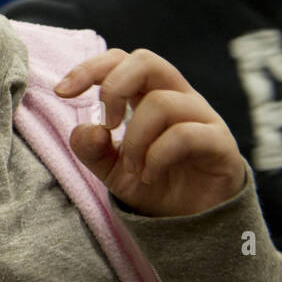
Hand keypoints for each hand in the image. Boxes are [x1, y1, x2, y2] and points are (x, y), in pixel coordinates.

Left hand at [55, 47, 246, 216]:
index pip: (121, 60)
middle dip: (114, 89)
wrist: (191, 222)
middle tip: (108, 124)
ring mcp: (202, 117)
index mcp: (147, 95)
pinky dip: (158, 156)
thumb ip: (90, 148)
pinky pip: (185, 134)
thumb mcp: (109, 168)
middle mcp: (177, 97)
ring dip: (136, 139)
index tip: (61, 93)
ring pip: (162, 103)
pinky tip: (151, 175)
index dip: (89, 68)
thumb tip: (88, 129)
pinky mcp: (220, 143)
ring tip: (134, 168)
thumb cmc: (152, 182)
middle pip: (146, 61)